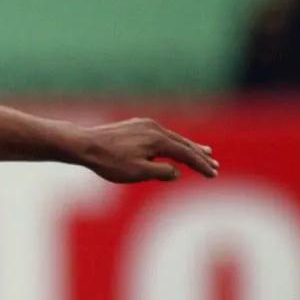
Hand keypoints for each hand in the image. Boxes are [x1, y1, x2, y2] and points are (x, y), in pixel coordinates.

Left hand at [77, 118, 218, 183]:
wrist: (85, 144)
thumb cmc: (109, 162)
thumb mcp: (137, 173)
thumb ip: (161, 172)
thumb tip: (176, 172)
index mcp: (159, 140)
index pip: (186, 154)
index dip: (201, 165)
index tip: (212, 174)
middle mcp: (156, 128)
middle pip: (184, 143)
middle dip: (200, 155)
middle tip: (215, 164)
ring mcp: (146, 125)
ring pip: (173, 138)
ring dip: (188, 147)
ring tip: (204, 152)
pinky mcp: (136, 125)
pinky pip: (160, 135)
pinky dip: (171, 142)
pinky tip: (173, 146)